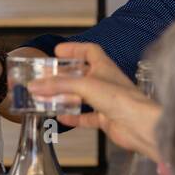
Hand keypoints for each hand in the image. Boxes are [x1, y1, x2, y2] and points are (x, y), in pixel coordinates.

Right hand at [29, 42, 159, 158]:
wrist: (139, 125)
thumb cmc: (121, 99)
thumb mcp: (84, 85)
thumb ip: (58, 85)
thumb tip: (35, 85)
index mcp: (104, 67)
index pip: (89, 51)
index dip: (74, 49)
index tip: (58, 51)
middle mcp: (105, 82)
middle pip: (81, 74)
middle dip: (63, 76)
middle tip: (46, 77)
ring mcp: (106, 101)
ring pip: (81, 96)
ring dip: (65, 97)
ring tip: (48, 97)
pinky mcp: (105, 118)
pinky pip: (86, 117)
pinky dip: (73, 117)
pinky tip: (61, 117)